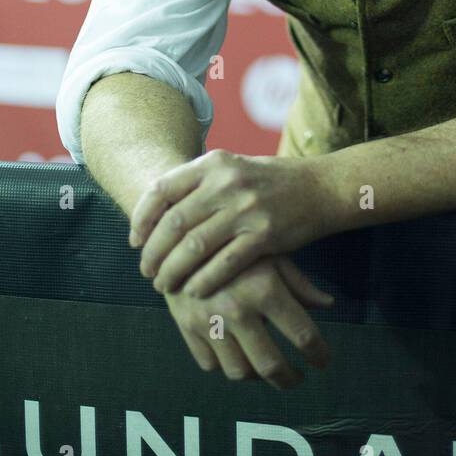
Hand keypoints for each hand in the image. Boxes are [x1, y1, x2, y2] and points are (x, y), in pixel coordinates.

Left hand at [129, 149, 335, 295]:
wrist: (320, 187)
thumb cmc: (270, 182)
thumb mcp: (232, 170)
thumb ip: (197, 186)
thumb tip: (153, 215)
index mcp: (214, 163)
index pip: (162, 190)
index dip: (141, 218)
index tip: (135, 241)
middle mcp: (227, 183)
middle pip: (174, 222)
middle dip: (154, 252)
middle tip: (146, 272)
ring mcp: (247, 208)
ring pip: (194, 246)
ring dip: (173, 271)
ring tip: (164, 285)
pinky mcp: (266, 234)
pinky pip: (225, 263)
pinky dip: (204, 280)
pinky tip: (194, 291)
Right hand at [163, 254, 333, 389]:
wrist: (182, 232)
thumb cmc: (234, 238)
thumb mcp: (271, 252)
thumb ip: (299, 283)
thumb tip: (327, 304)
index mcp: (265, 290)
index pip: (302, 335)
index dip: (318, 354)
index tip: (322, 361)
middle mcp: (237, 310)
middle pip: (270, 365)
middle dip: (289, 379)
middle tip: (298, 378)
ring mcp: (209, 321)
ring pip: (238, 371)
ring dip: (257, 376)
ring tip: (267, 368)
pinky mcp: (186, 327)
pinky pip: (209, 362)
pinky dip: (225, 365)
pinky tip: (237, 355)